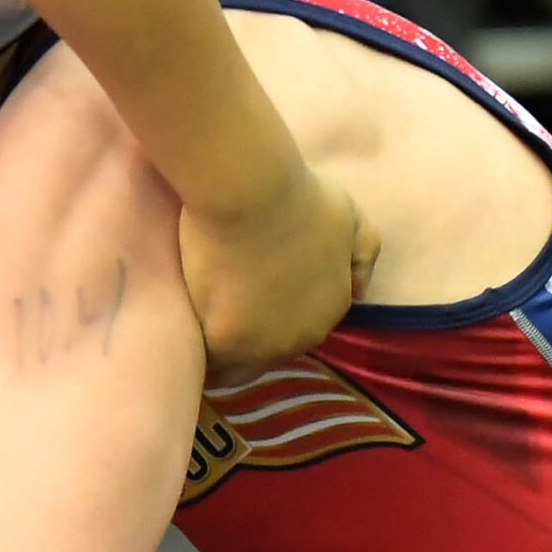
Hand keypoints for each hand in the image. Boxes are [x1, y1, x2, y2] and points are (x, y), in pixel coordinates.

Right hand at [181, 165, 378, 368]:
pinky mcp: (221, 343)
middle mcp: (300, 338)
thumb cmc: (299, 196)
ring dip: (227, 341)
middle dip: (253, 328)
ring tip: (206, 311)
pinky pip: (210, 357)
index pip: (303, 324)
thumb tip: (358, 292)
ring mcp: (260, 346)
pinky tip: (188, 319)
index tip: (257, 285)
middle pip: (271, 345)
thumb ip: (362, 256)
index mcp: (331, 311)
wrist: (248, 193)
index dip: (279, 307)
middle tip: (229, 294)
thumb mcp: (351, 217)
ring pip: (239, 359)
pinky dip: (201, 341)